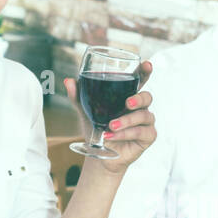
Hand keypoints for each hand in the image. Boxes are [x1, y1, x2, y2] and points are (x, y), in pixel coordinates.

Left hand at [64, 60, 156, 175]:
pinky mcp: (148, 136)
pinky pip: (141, 132)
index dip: (145, 72)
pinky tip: (112, 136)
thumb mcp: (86, 111)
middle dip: (139, 99)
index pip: (140, 81)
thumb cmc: (97, 128)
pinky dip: (125, 134)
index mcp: (128, 96)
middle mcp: (140, 108)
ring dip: (127, 120)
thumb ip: (79, 96)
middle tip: (126, 103)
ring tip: (111, 126)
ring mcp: (146, 122)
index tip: (147, 64)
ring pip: (144, 116)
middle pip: (147, 97)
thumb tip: (69, 81)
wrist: (99, 153)